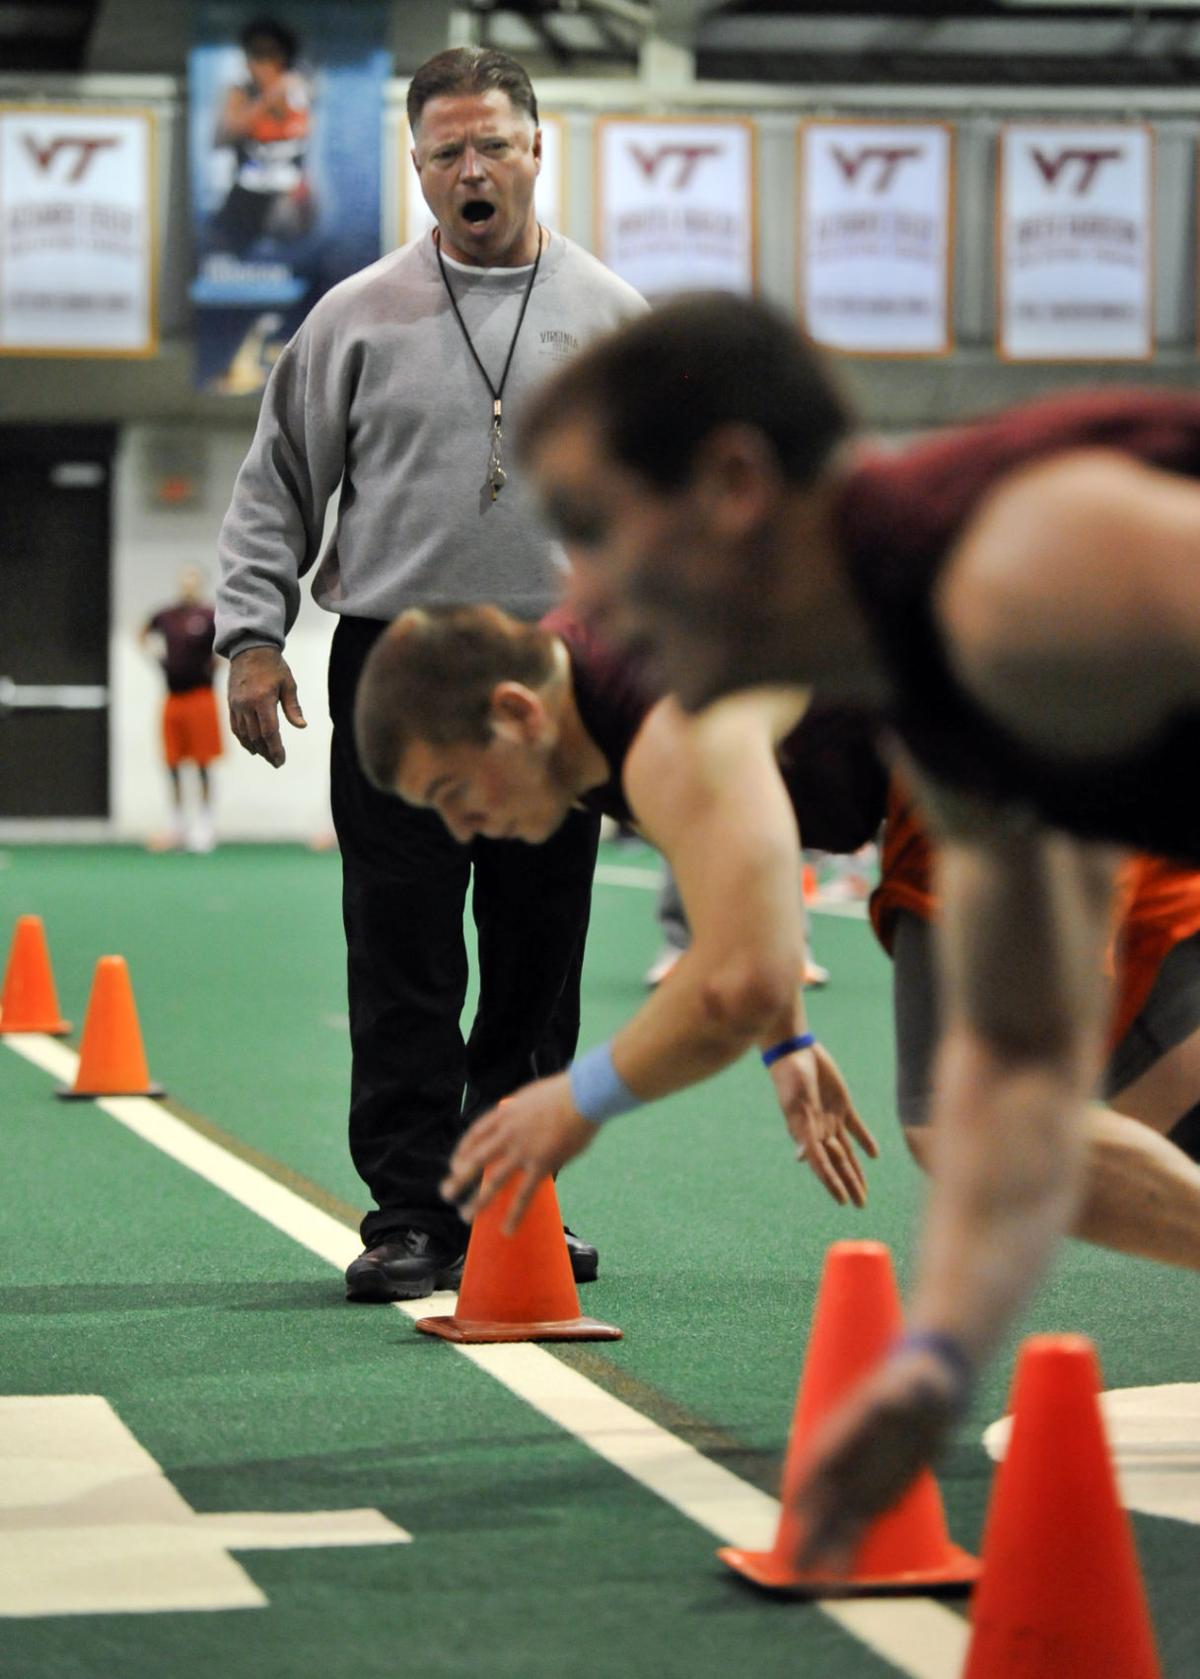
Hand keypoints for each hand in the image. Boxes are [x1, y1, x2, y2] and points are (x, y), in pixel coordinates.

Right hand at [227, 646, 305, 766]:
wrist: (250, 649)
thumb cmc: (273, 666)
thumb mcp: (288, 684)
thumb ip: (293, 707)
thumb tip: (302, 726)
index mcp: (262, 699)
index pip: (269, 732)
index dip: (275, 749)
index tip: (281, 760)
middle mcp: (246, 704)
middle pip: (255, 737)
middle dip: (266, 752)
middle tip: (276, 762)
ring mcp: (236, 705)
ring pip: (244, 734)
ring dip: (255, 748)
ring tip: (266, 756)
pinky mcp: (231, 704)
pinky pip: (235, 727)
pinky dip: (243, 739)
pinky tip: (251, 747)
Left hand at [440, 1074, 596, 1233]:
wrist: (583, 1094)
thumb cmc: (564, 1092)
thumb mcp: (531, 1096)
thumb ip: (520, 1112)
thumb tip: (518, 1120)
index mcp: (504, 1114)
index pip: (474, 1135)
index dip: (462, 1152)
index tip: (455, 1165)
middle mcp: (507, 1134)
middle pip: (475, 1160)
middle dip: (458, 1178)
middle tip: (446, 1193)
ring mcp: (522, 1151)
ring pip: (493, 1181)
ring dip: (477, 1201)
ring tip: (465, 1216)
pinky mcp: (541, 1165)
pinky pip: (524, 1195)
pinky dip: (514, 1214)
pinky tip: (506, 1230)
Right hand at [769, 1042, 877, 1206]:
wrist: (795, 1051)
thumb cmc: (791, 1078)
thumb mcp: (795, 1105)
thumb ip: (800, 1131)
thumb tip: (801, 1158)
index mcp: (807, 1134)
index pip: (823, 1166)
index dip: (832, 1184)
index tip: (842, 1202)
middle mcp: (820, 1131)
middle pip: (838, 1163)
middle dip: (849, 1184)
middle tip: (861, 1205)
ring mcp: (831, 1118)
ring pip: (847, 1152)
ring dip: (856, 1171)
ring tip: (864, 1191)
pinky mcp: (842, 1104)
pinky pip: (855, 1127)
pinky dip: (864, 1141)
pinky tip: (874, 1155)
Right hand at [784, 1347, 962, 1574]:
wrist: (929, 1394)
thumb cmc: (919, 1384)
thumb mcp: (913, 1386)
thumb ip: (901, 1397)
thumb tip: (894, 1399)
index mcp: (844, 1431)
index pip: (820, 1460)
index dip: (807, 1484)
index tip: (796, 1510)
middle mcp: (844, 1461)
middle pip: (820, 1500)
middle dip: (807, 1532)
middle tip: (796, 1567)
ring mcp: (857, 1482)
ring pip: (834, 1523)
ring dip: (823, 1553)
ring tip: (814, 1590)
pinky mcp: (876, 1499)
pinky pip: (856, 1530)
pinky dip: (846, 1555)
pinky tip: (839, 1585)